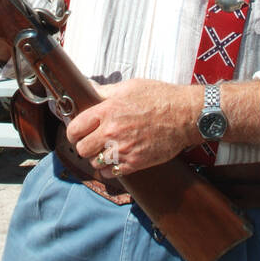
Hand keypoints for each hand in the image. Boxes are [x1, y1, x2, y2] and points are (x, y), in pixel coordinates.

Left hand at [67, 78, 197, 178]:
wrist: (186, 115)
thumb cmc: (160, 97)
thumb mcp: (130, 87)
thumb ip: (105, 91)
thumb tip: (87, 87)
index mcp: (107, 111)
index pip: (75, 128)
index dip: (73, 131)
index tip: (77, 132)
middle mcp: (112, 132)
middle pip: (81, 148)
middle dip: (84, 145)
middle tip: (90, 142)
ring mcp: (123, 149)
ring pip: (94, 162)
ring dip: (97, 158)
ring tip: (104, 151)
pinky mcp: (135, 162)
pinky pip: (111, 173)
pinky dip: (109, 169)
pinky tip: (114, 161)